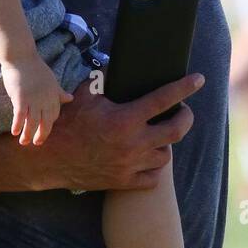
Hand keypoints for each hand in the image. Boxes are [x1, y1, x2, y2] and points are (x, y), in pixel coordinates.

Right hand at [2, 56, 72, 146]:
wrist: (22, 57)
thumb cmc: (34, 68)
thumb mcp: (51, 81)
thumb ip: (59, 92)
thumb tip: (70, 98)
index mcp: (53, 95)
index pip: (54, 115)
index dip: (48, 125)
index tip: (42, 130)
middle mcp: (45, 99)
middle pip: (46, 122)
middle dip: (41, 134)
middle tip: (37, 143)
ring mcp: (33, 99)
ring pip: (32, 122)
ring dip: (28, 134)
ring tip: (24, 142)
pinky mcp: (21, 98)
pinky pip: (20, 116)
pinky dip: (18, 125)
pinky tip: (15, 133)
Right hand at [27, 72, 202, 190]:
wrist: (49, 158)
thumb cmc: (67, 122)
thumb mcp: (85, 95)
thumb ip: (103, 80)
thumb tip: (113, 64)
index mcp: (125, 118)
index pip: (164, 98)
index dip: (185, 87)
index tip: (199, 79)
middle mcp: (133, 143)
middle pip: (176, 130)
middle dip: (186, 118)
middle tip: (183, 111)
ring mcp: (130, 165)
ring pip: (165, 155)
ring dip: (165, 143)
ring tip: (159, 134)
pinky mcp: (123, 182)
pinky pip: (152, 178)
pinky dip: (154, 167)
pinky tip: (148, 157)